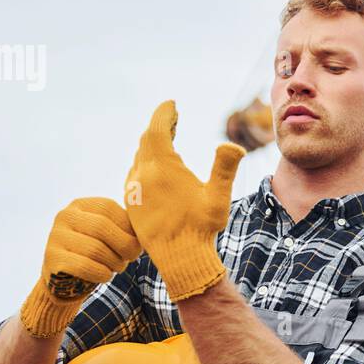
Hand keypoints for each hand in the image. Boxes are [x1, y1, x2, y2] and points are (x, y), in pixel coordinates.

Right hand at [19, 197, 141, 337]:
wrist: (66, 281)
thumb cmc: (96, 254)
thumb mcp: (109, 235)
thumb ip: (125, 226)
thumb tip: (150, 225)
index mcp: (80, 205)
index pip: (109, 208)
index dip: (128, 226)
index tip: (137, 242)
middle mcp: (64, 216)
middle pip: (101, 227)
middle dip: (124, 245)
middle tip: (132, 257)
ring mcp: (55, 237)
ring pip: (94, 249)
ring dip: (114, 262)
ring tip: (118, 267)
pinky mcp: (52, 259)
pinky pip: (84, 266)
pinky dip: (102, 273)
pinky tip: (105, 275)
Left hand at [124, 99, 244, 300]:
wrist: (180, 259)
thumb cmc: (201, 229)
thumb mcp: (218, 197)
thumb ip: (224, 168)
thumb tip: (232, 145)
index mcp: (162, 169)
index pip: (157, 129)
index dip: (164, 114)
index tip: (171, 104)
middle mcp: (142, 176)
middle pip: (147, 140)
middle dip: (160, 126)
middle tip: (173, 117)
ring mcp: (133, 190)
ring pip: (140, 157)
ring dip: (153, 145)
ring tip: (168, 138)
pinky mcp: (131, 203)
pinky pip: (135, 174)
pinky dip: (146, 162)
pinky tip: (157, 168)